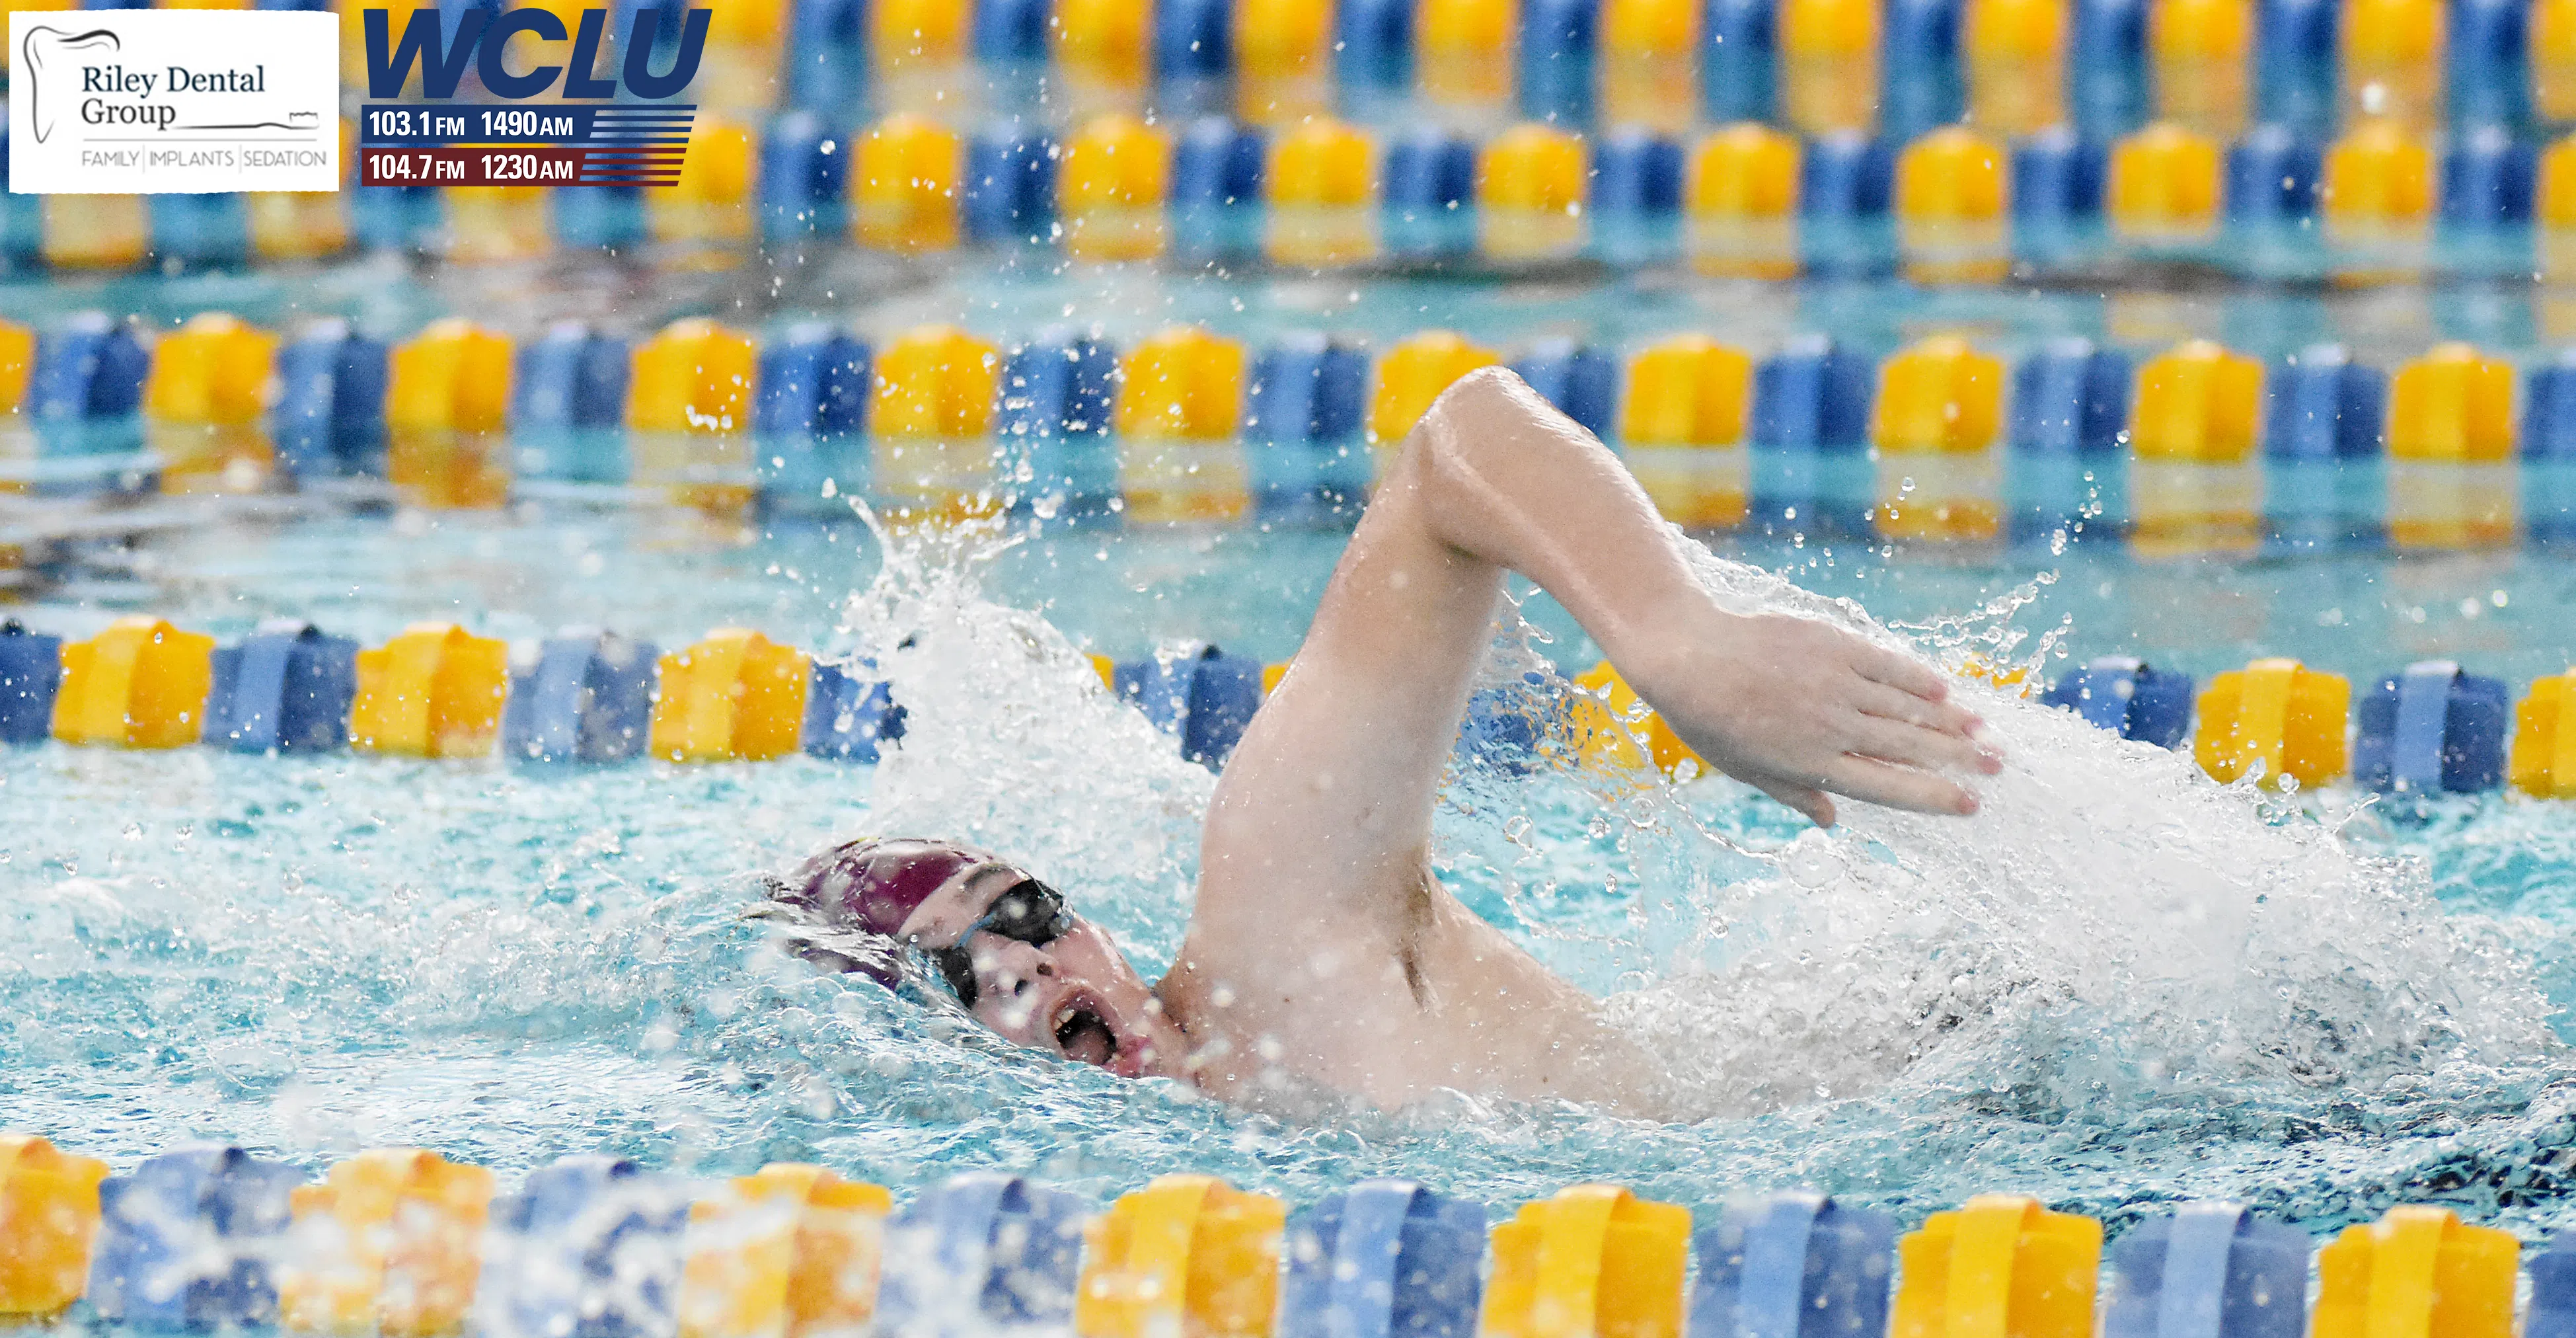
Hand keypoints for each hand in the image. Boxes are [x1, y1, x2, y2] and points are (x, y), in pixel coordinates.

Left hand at [1618, 604, 2000, 825]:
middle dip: (1960, 759)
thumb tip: (1832, 823)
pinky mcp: (1834, 645)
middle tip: (2000, 767)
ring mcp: (1835, 683)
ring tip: (1987, 733)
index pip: (1889, 787)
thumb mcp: (1747, 771)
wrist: (1688, 655)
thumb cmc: (1711, 721)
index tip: (1971, 804)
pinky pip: (1887, 665)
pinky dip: (1918, 679)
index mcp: (1813, 764)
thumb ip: (1795, 794)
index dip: (1934, 797)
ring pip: (1907, 707)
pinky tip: (1946, 691)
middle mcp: (1832, 726)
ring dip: (1951, 721)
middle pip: (1910, 747)